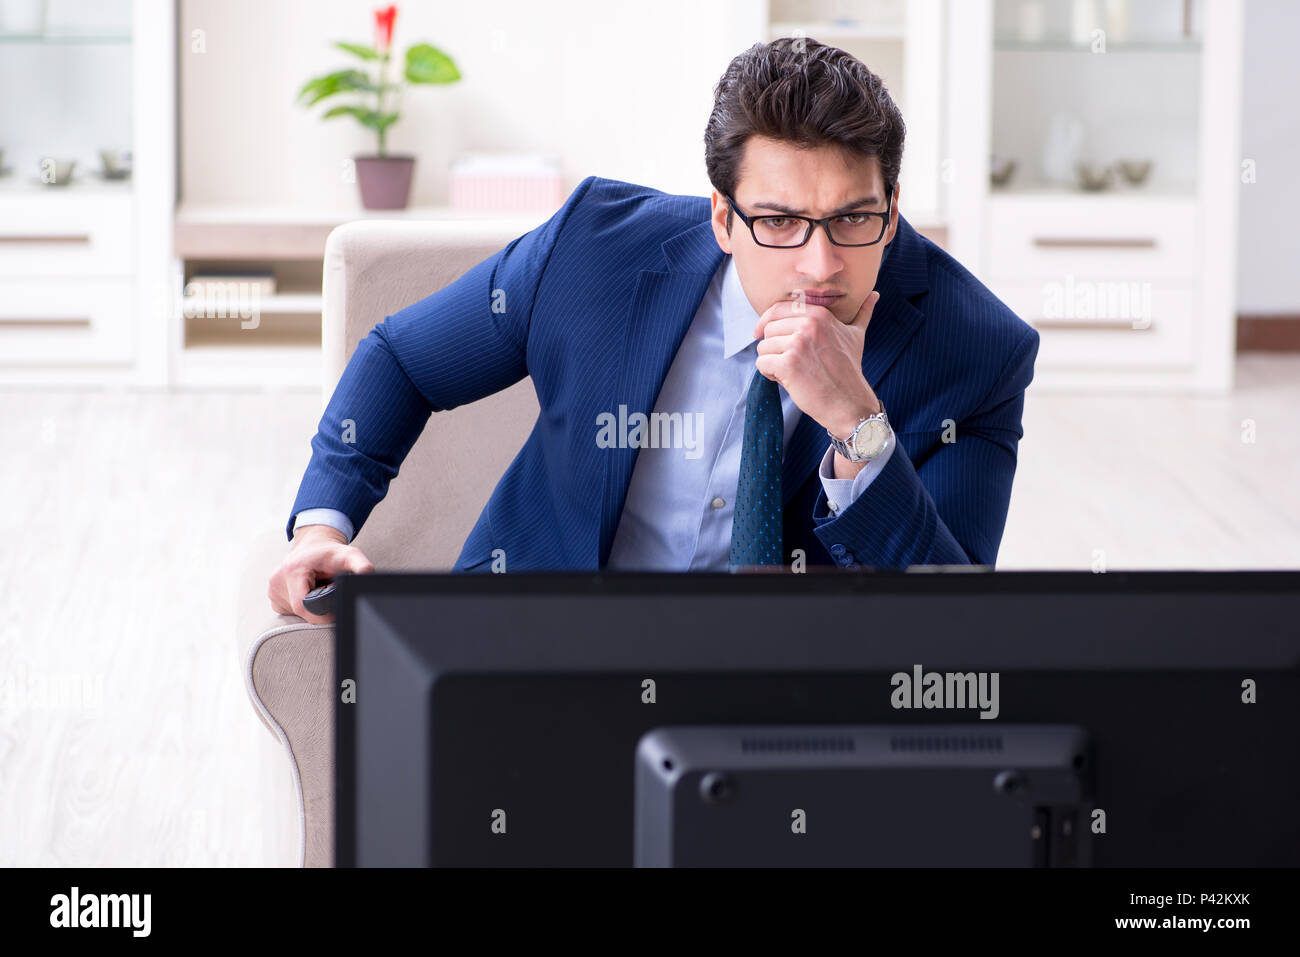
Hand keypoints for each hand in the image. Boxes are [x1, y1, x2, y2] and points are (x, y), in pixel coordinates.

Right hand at [268, 524, 374, 623]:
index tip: (335, 608)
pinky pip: (290, 611)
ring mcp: (273, 589)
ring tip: (317, 590)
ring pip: (295, 614)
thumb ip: (361, 565)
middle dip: (318, 609)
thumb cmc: (330, 552)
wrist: (313, 545)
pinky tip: (308, 593)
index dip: (322, 613)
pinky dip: (302, 608)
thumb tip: (368, 575)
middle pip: (300, 612)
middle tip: (328, 594)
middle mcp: (278, 580)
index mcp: (293, 570)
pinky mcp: (273, 596)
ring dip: (310, 608)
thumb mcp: (349, 555)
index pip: (304, 606)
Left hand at [753, 289, 882, 437]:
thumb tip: (874, 295)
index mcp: (819, 314)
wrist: (849, 403)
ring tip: (791, 372)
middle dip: (773, 347)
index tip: (760, 333)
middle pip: (768, 329)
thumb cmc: (849, 370)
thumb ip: (862, 313)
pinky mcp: (788, 364)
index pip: (777, 309)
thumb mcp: (856, 336)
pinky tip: (786, 380)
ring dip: (771, 362)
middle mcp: (808, 325)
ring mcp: (798, 344)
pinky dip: (769, 374)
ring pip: (763, 347)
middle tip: (790, 362)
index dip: (766, 322)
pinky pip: (762, 363)